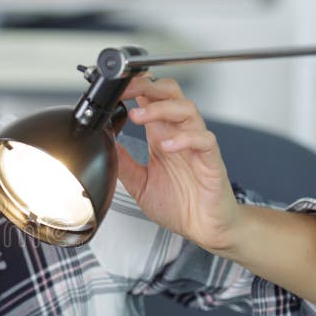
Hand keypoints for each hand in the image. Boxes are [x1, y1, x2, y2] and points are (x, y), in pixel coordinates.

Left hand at [117, 75, 242, 251]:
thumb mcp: (139, 184)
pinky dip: (185, 139)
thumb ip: (123, 163)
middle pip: (171, 94)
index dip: (136, 88)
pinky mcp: (211, 162)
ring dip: (160, 108)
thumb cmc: (180, 205)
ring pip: (186, 110)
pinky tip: (166, 146)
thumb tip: (104, 144)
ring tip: (139, 116)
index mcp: (162, 138)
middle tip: (127, 92)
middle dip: (148, 87)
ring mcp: (195, 147)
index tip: (117, 89)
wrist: (204, 228)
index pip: (152, 100)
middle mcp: (179, 137)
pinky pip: (204, 140)